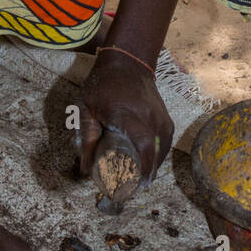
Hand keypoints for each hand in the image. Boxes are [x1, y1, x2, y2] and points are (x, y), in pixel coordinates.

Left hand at [77, 48, 173, 183]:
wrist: (128, 62)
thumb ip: (86, 138)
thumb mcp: (85, 108)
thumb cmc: (102, 85)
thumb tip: (86, 170)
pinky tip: (149, 165)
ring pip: (162, 149)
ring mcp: (160, 116)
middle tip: (133, 188)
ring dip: (153, 166)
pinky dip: (158, 155)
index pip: (143, 143)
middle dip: (146, 174)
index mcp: (127, 113)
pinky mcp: (165, 118)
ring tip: (141, 180)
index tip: (139, 183)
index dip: (144, 166)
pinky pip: (165, 142)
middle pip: (154, 152)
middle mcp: (148, 116)